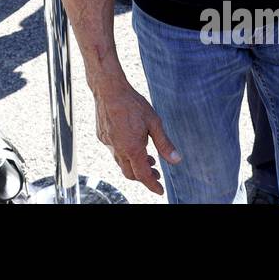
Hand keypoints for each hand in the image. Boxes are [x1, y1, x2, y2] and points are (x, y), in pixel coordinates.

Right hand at [92, 76, 179, 194]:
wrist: (109, 89)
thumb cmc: (132, 103)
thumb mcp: (154, 123)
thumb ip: (164, 144)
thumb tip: (176, 160)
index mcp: (132, 148)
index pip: (143, 175)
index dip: (153, 185)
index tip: (160, 190)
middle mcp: (118, 149)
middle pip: (130, 173)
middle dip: (143, 177)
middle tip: (156, 174)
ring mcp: (108, 143)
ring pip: (121, 163)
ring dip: (134, 165)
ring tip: (148, 158)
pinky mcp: (102, 136)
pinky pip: (114, 151)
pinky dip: (125, 153)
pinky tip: (132, 143)